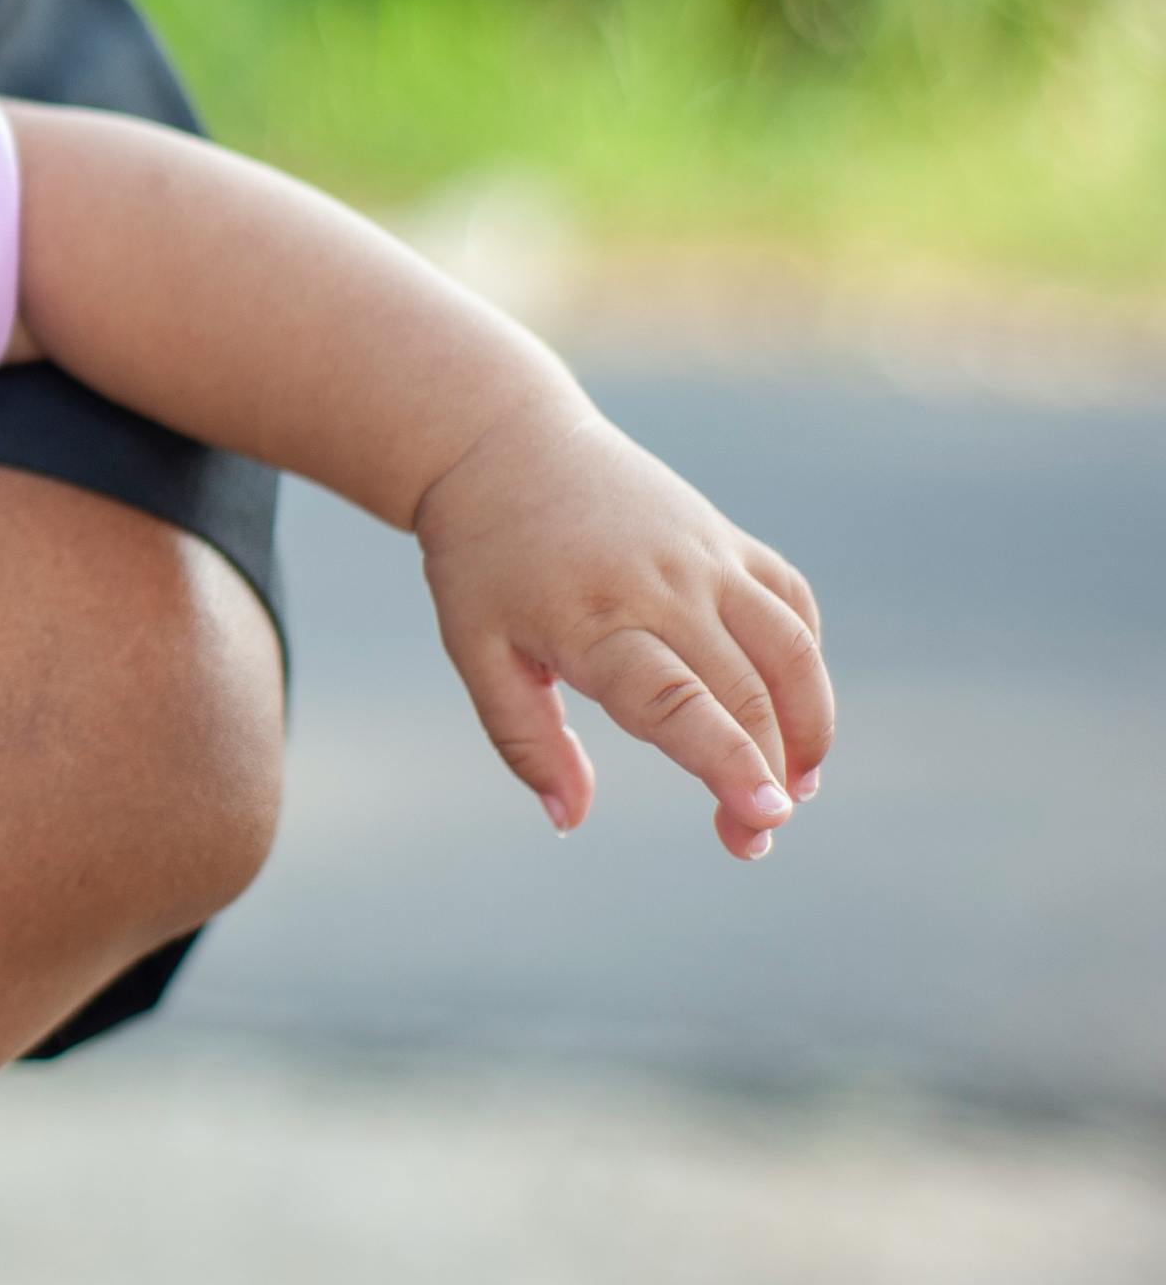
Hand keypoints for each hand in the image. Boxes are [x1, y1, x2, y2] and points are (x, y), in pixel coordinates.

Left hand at [414, 400, 835, 860]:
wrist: (502, 444)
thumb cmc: (483, 560)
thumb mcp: (474, 648)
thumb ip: (524, 739)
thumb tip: (569, 821)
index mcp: (592, 618)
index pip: (676, 701)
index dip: (727, 760)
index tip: (766, 816)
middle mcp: (663, 585)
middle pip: (743, 692)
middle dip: (766, 776)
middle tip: (751, 840)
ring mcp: (705, 556)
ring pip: (790, 650)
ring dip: (809, 727)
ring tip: (796, 785)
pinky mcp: (728, 537)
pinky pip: (792, 604)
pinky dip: (806, 663)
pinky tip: (791, 709)